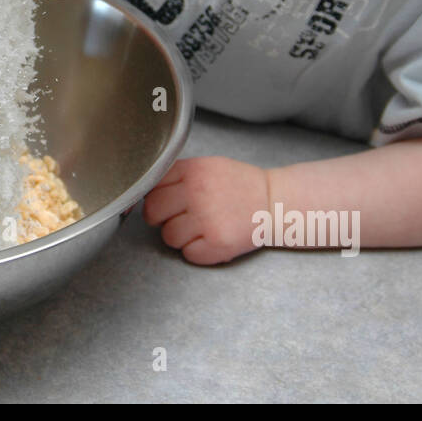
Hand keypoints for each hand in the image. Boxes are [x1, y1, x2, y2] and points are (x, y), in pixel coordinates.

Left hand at [142, 156, 271, 264]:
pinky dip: (197, 251)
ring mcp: (207, 219)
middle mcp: (197, 193)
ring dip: (180, 237)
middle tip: (177, 218)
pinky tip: (210, 240)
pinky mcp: (218, 243)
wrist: (273, 202)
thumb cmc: (239, 185)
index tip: (166, 202)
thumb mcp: (207, 166)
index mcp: (192, 171)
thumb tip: (148, 188)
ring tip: (199, 228)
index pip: (151, 187)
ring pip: (168, 236)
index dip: (156, 198)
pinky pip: (188, 254)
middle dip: (160, 219)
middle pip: (152, 212)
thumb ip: (178, 174)